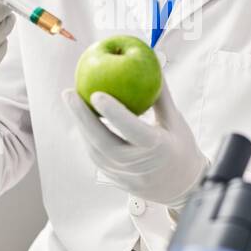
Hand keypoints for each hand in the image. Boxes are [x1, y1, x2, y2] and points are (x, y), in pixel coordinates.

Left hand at [62, 77, 209, 211]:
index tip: (96, 94)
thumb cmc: (181, 148)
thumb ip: (160, 95)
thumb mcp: (176, 121)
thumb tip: (152, 62)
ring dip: (81, 125)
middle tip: (69, 93)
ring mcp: (124, 176)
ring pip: (95, 149)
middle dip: (82, 117)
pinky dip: (87, 135)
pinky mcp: (115, 180)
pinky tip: (80, 118)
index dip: (114, 113)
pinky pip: (96, 156)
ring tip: (71, 100)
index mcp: (159, 149)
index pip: (133, 129)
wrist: (181, 187)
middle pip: (103, 141)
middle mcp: (139, 166)